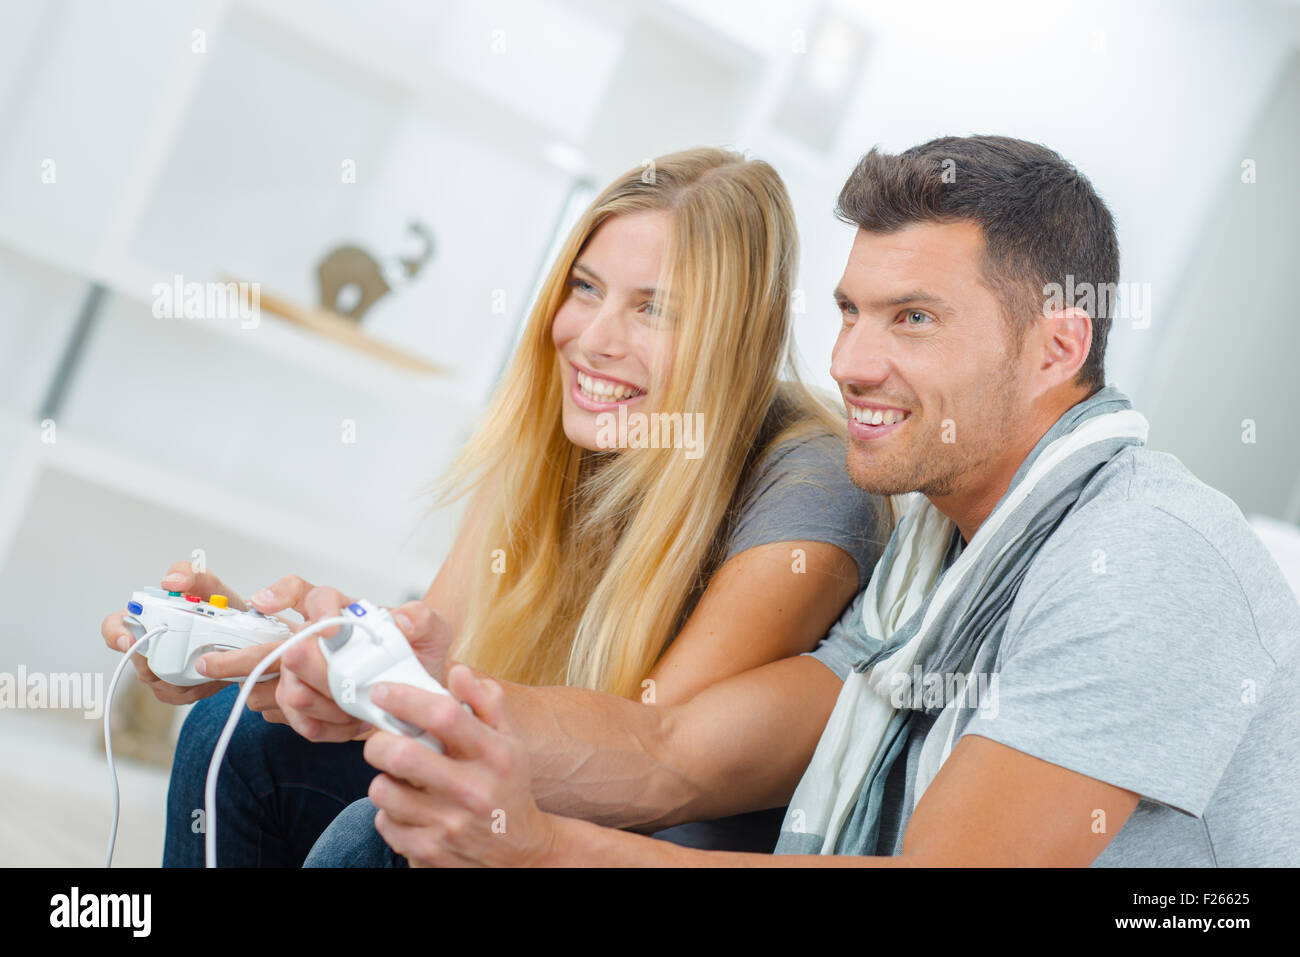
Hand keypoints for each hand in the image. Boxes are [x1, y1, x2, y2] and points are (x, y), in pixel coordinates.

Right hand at [101, 562, 244, 705]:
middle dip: (163, 659)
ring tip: (208, 659)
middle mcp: (148, 644)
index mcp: (148, 616)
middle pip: (138, 661)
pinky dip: (195, 688)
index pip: (115, 625)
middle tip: (192, 652)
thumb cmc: (222, 609)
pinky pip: (176, 696)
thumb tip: (170, 581)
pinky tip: (210, 675)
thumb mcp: (212, 587)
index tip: (129, 640)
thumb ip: (193, 575)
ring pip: (158, 682)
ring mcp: (158, 669)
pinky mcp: (173, 689)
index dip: (116, 634)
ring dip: (184, 675)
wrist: (246, 634)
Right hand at [266, 579, 453, 743]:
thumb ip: (421, 619)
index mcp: (344, 613)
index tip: (328, 630)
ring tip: (360, 709)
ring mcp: (303, 673)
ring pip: (293, 691)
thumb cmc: (418, 657)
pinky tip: (354, 723)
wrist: (416, 695)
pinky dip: (329, 727)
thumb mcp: (433, 632)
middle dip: (322, 675)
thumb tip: (400, 621)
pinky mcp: (303, 703)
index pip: (314, 597)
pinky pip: (300, 721)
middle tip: (351, 686)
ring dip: (328, 707)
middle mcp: (316, 640)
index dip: (293, 597)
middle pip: (296, 651)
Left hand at [364, 665, 556, 867]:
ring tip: (399, 779)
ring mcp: (450, 826)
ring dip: (383, 780)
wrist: (520, 853)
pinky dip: (388, 813)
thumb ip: (485, 702)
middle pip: (403, 755)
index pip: (445, 716)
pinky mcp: (430, 853)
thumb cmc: (508, 786)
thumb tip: (457, 672)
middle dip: (378, 742)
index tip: (383, 691)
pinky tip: (408, 809)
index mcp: (495, 755)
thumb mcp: (509, 741)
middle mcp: (474, 790)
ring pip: (384, 791)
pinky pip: (384, 823)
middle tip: (380, 741)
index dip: (406, 699)